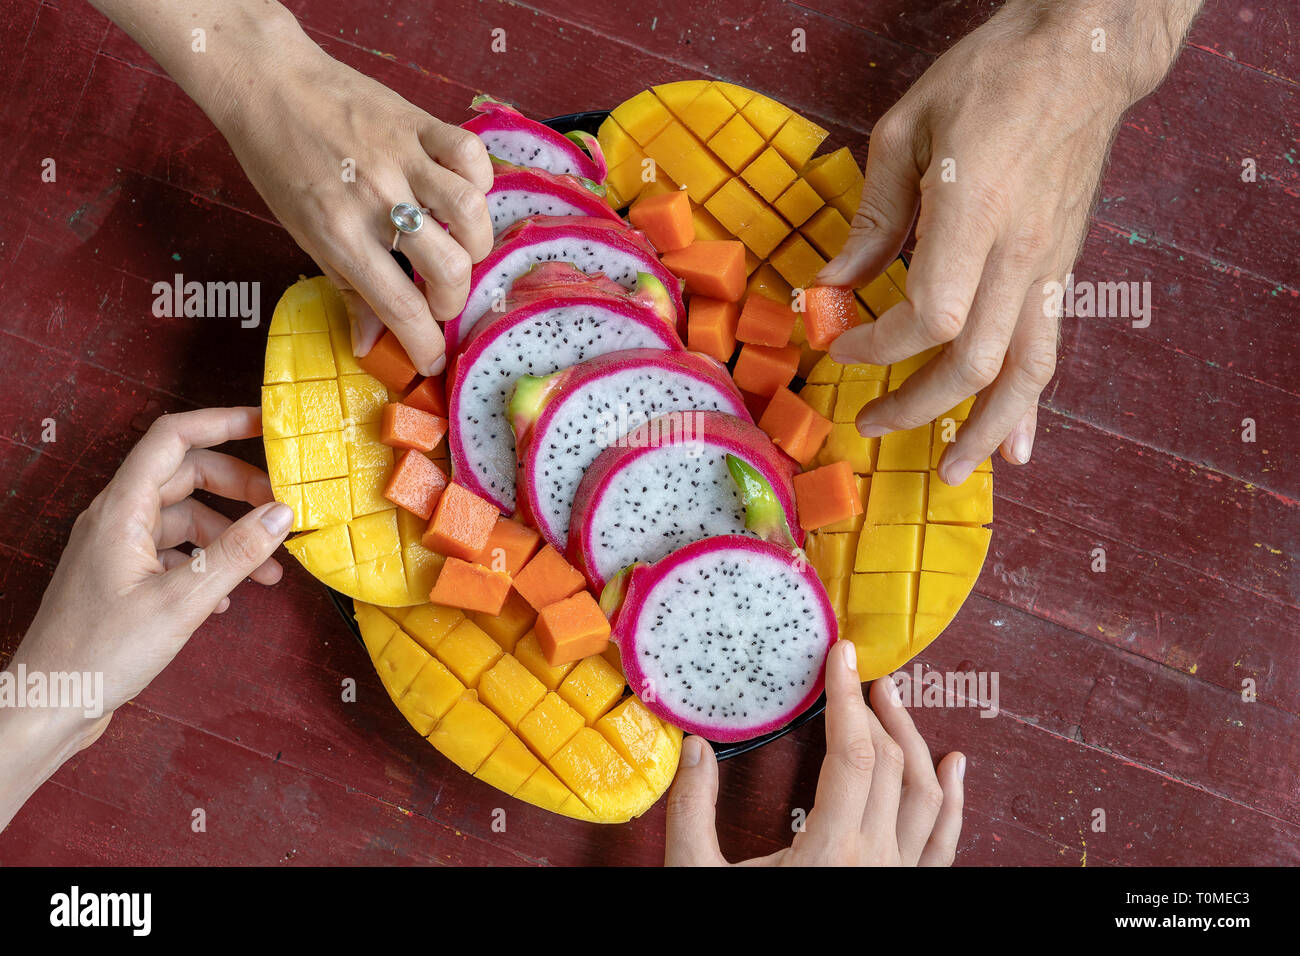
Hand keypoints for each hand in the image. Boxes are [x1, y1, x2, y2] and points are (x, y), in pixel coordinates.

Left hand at [3, 409, 291, 764]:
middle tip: (282, 511)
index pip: (174, 438)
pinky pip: (174, 551)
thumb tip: (282, 514)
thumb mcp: (181, 602)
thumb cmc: (99, 655)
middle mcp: (116, 519)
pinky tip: (228, 596)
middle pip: (186, 476)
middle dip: (239, 488)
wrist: (48, 705)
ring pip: (185, 518)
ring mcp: (117, 548)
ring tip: (268, 568)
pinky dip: (207, 563)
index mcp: (121, 510)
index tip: (267, 425)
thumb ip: (235, 553)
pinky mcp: (122, 577)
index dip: (222, 422)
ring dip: (230, 535)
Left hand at [216, 29, 493, 375]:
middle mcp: (376, 199)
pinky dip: (479, 178)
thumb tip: (370, 345)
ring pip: (470, 211)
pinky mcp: (418, 122)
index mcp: (342, 235)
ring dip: (475, 244)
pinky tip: (461, 191)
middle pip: (450, 267)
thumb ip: (346, 290)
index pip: (402, 306)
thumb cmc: (281, 163)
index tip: (431, 358)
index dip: (425, 344)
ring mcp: (402, 157)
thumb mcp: (304, 235)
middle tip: (439, 300)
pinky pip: (471, 153)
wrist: (267, 84)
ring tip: (459, 249)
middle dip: (454, 300)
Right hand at [664, 641, 964, 865]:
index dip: (848, 696)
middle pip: (893, 763)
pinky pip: (945, 841)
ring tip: (899, 701)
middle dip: (877, 709)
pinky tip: (956, 769)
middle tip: (858, 673)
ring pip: (927, 796)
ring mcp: (902, 880)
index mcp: (832, 850)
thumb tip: (694, 748)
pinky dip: (953, 800)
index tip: (842, 656)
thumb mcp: (699, 877)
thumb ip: (692, 812)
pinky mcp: (908, 893)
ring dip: (916, 741)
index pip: (854, 752)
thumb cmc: (735, 937)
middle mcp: (879, 862)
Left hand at [820, 0, 1199, 483]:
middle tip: (869, 424)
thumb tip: (831, 284)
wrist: (1082, 57)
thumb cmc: (991, 79)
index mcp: (975, 216)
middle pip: (972, 364)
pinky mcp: (1062, 271)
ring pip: (1024, 375)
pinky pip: (1049, 352)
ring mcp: (1049, 268)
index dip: (877, 345)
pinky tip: (1017, 445)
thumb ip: (872, 220)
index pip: (927, 317)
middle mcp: (1020, 255)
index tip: (837, 344)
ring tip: (953, 473)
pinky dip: (1030, 406)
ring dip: (985, 431)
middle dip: (916, 406)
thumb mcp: (907, 133)